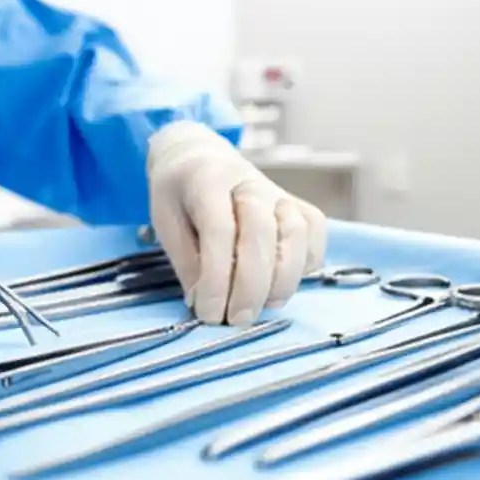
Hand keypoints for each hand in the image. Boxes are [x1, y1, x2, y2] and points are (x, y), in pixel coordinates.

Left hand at [147, 121, 327, 325]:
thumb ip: (185, 261)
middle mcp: (251, 182)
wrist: (201, 159)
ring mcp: (281, 193)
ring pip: (296, 235)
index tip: (207, 312)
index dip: (216, 278)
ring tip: (258, 309)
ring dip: (281, 280)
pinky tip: (279, 286)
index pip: (220, 231)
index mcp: (209, 179)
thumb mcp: (165, 221)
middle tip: (235, 320)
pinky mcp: (300, 207)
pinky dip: (304, 267)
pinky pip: (314, 237)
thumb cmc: (179, 194)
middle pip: (261, 233)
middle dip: (250, 286)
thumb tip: (204, 302)